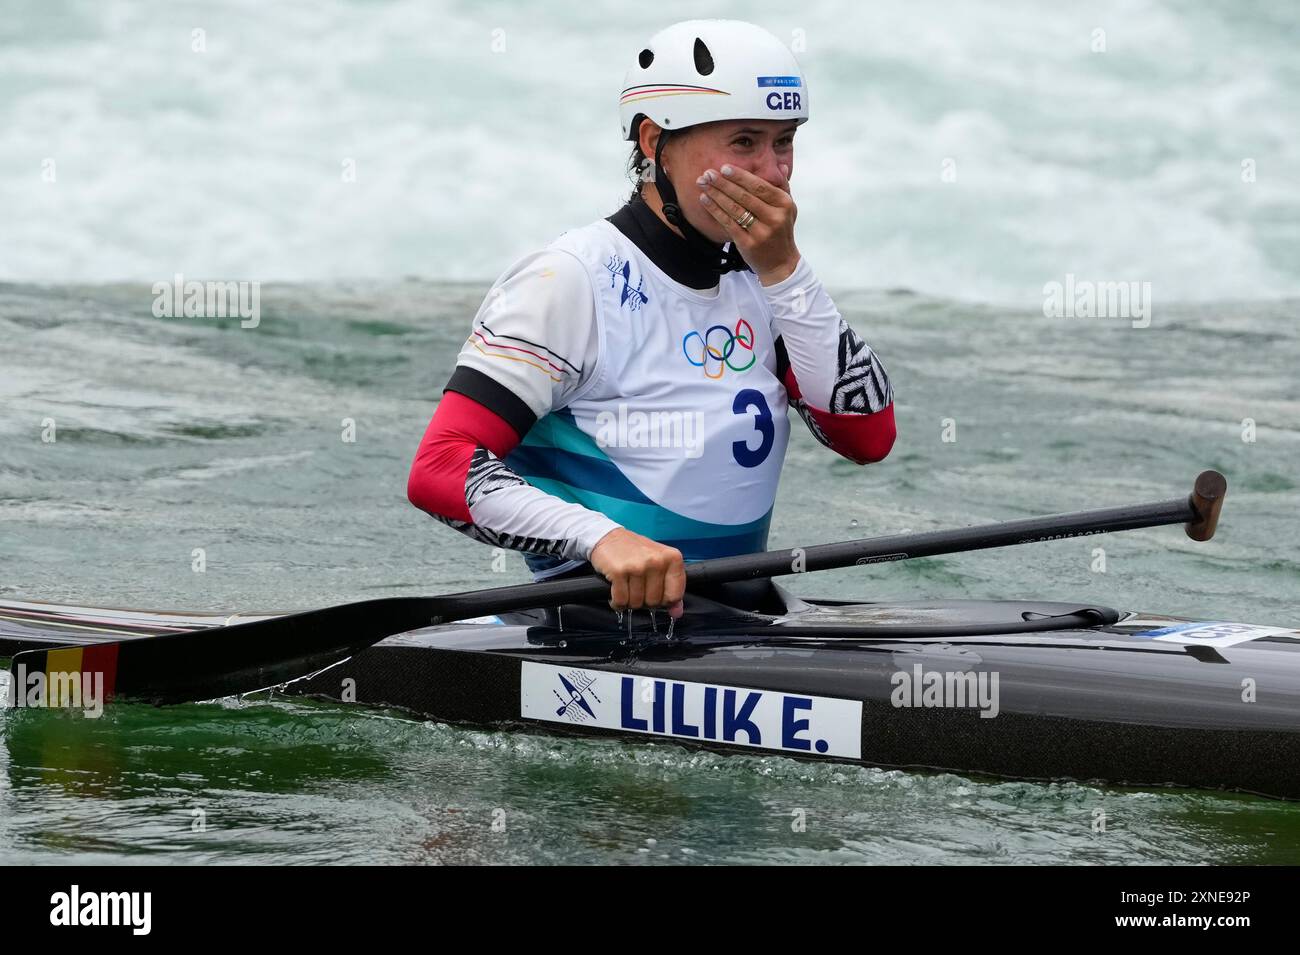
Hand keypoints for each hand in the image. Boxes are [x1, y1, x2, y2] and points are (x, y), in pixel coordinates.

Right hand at [590, 528, 685, 618]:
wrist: (609, 537)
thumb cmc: (637, 552)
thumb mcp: (659, 564)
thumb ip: (671, 588)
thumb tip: (676, 613)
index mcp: (672, 558)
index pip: (674, 596)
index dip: (664, 600)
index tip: (655, 592)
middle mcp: (657, 561)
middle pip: (654, 602)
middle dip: (644, 600)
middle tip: (637, 587)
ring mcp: (638, 566)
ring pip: (636, 603)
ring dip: (629, 601)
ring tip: (626, 587)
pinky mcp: (619, 572)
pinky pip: (620, 601)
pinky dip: (617, 602)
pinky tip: (616, 592)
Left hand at [696, 163, 799, 284]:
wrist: (781, 264)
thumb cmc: (781, 232)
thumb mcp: (789, 209)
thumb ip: (783, 186)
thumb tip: (781, 166)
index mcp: (784, 204)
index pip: (759, 186)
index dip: (740, 176)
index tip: (724, 168)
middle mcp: (774, 217)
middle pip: (744, 196)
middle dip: (723, 183)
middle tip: (707, 173)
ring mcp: (761, 232)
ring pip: (734, 209)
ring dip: (716, 194)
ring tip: (702, 184)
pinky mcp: (748, 244)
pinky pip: (728, 223)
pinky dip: (715, 210)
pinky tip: (705, 200)